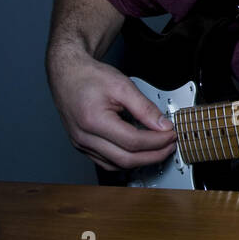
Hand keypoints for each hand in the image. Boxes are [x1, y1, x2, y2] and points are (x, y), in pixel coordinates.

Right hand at [48, 50, 177, 171]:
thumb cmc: (89, 76)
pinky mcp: (82, 146)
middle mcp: (84, 137)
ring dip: (141, 161)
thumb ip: (144, 108)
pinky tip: (139, 152)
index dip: (157, 141)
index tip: (171, 135)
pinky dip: (126, 161)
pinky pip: (106, 163)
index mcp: (93, 121)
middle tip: (170, 146)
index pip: (132, 141)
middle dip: (153, 155)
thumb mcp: (122, 86)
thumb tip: (162, 125)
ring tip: (158, 149)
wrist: (67, 74)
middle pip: (126, 159)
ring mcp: (81, 144)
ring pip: (116, 166)